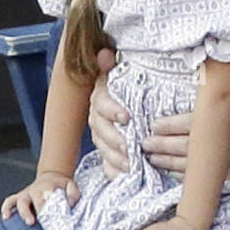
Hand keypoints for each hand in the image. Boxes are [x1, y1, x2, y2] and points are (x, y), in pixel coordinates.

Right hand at [0, 170, 78, 225]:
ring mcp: (26, 193)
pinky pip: (9, 201)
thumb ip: (73, 192)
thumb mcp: (70, 184)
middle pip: (35, 200)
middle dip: (39, 211)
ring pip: (20, 201)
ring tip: (29, 222)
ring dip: (24, 212)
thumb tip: (71, 202)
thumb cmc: (60, 185)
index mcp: (48, 187)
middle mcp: (35, 190)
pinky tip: (6, 218)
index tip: (54, 217)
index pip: (48, 197)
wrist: (51, 176)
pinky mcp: (19, 196)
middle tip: (43, 222)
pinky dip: (6, 208)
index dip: (50, 207)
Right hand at [88, 48, 130, 177]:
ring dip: (116, 157)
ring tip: (131, 163)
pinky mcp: (107, 151)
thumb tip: (104, 54)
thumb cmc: (130, 89)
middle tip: (130, 145)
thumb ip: (111, 65)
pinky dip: (114, 170)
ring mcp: (101, 135)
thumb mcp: (123, 75)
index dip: (112, 110)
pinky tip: (124, 175)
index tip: (127, 117)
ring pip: (103, 148)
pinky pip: (107, 164)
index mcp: (101, 97)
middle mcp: (97, 117)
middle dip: (115, 139)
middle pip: (101, 130)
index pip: (101, 103)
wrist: (132, 104)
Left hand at [144, 87, 229, 181]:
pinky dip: (186, 176)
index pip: (193, 122)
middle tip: (143, 143)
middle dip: (161, 144)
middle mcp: (227, 141)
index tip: (154, 124)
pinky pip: (205, 177)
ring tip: (150, 158)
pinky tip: (173, 173)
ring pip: (191, 164)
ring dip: (167, 161)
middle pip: (185, 144)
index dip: (169, 125)